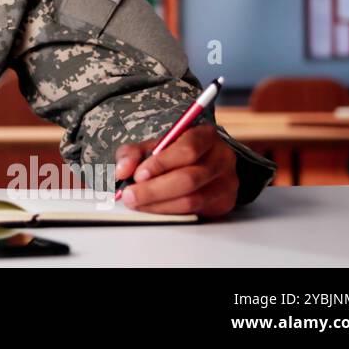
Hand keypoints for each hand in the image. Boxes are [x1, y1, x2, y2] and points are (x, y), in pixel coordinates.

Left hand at [114, 124, 238, 217]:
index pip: (187, 149)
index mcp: (205, 136)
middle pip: (188, 178)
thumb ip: (133, 153)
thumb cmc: (176, 152)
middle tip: (130, 195)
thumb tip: (122, 171)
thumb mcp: (153, 145)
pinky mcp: (223, 203)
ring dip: (158, 205)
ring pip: (191, 200)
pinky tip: (152, 208)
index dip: (161, 164)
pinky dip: (168, 212)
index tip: (138, 175)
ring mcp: (226, 183)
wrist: (205, 163)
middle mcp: (221, 158)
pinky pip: (194, 213)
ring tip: (136, 203)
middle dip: (154, 190)